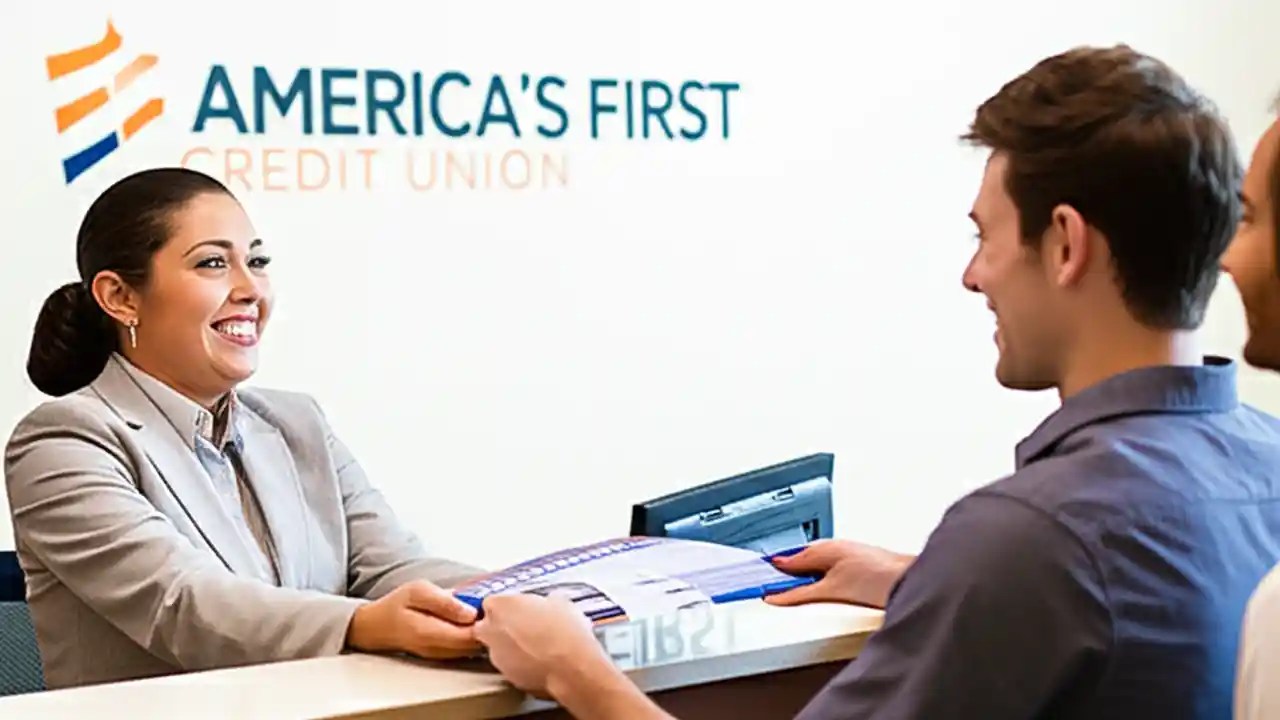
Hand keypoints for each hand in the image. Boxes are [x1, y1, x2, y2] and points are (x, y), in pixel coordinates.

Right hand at [346, 580, 481, 658]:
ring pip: (472, 648)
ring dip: (479, 631)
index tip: (487, 605)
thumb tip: (471, 612)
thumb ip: (445, 602)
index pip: (471, 636)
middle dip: (485, 626)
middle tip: (484, 606)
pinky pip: (465, 648)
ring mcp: (441, 655)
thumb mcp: (418, 591)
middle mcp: (438, 650)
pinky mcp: (443, 655)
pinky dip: (471, 634)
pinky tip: (468, 620)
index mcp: (431, 633)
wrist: (377, 626)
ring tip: (476, 611)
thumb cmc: (397, 605)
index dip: (485, 621)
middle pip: (475, 644)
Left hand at [474, 593, 611, 698]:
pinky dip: (521, 665)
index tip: (522, 609)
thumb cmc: (563, 628)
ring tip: (536, 647)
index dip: (508, 606)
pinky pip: (511, 667)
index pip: (492, 603)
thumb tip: (552, 602)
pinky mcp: (509, 677)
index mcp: (499, 606)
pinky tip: (540, 662)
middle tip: (524, 627)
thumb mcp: (559, 601)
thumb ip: (545, 601)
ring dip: (511, 647)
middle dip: (500, 627)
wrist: (569, 665)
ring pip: (498, 649)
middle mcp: (490, 631)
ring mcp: (497, 657)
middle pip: (486, 627)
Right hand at [767, 539, 914, 608]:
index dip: (773, 571)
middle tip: (772, 591)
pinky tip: (820, 591)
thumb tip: (777, 595)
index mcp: (822, 549)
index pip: (788, 559)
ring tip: (792, 594)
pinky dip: (818, 580)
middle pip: (800, 562)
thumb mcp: (831, 589)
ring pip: (814, 566)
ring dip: (803, 578)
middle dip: (786, 574)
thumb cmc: (878, 576)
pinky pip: (827, 572)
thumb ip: (801, 591)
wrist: (910, 579)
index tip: (759, 582)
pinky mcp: (856, 567)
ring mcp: (845, 556)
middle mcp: (833, 548)